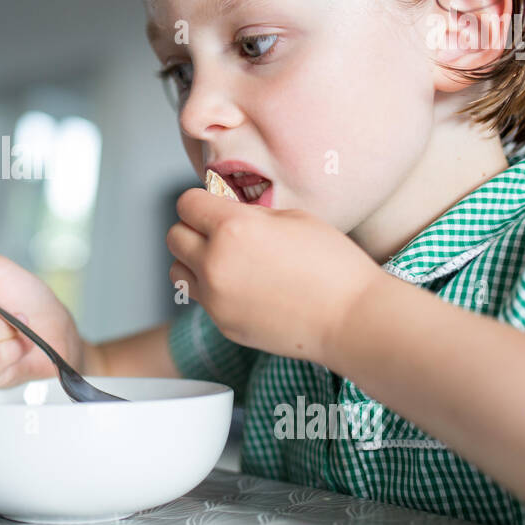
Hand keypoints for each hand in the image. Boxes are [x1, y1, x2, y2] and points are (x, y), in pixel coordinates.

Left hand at [166, 188, 383, 367]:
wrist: (351, 319)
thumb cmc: (333, 266)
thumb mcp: (292, 218)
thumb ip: (249, 214)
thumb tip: (226, 213)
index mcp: (232, 228)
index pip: (186, 204)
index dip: (201, 201)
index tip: (213, 205)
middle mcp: (214, 263)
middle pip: (174, 236)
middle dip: (193, 228)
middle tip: (218, 231)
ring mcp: (215, 298)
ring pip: (177, 270)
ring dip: (192, 261)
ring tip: (224, 260)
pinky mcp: (222, 324)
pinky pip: (201, 298)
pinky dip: (212, 289)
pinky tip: (243, 287)